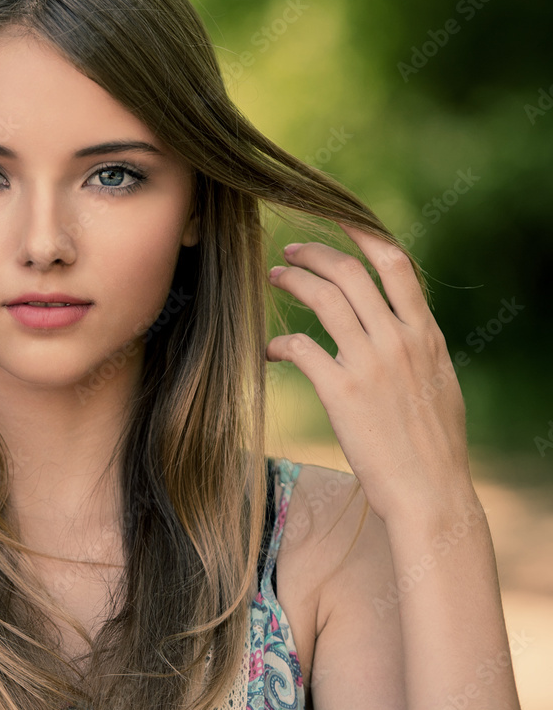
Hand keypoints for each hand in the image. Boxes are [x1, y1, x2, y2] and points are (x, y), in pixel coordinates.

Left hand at [265, 222, 471, 523]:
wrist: (430, 491)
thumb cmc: (433, 444)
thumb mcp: (438, 382)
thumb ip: (418, 346)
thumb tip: (398, 325)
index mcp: (426, 333)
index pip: (395, 263)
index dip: (361, 232)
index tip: (335, 218)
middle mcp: (399, 339)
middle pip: (349, 272)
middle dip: (313, 253)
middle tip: (288, 253)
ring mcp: (370, 363)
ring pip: (323, 299)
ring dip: (292, 282)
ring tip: (273, 280)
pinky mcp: (342, 392)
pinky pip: (301, 348)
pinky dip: (280, 343)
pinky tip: (269, 350)